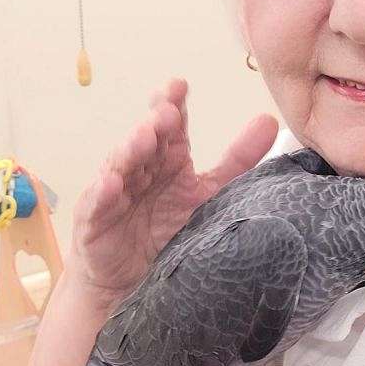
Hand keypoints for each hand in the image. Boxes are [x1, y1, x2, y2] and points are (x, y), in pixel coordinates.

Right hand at [69, 78, 277, 305]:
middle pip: (146, 139)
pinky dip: (103, 193)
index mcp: (168, 159)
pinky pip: (98, 205)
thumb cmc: (168, 229)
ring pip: (122, 165)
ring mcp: (115, 192)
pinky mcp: (95, 220)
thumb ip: (239, 159)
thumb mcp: (210, 192)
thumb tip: (270, 120)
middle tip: (169, 112)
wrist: (136, 280)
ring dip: (131, 149)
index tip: (180, 85)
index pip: (170, 126)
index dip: (173, 104)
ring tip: (144, 137)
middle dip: (155, 124)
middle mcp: (141, 169)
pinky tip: (110, 183)